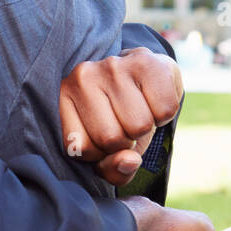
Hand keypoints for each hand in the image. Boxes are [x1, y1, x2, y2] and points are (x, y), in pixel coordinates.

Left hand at [60, 49, 182, 186]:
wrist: (145, 75)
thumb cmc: (120, 116)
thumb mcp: (107, 148)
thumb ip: (112, 170)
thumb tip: (129, 160)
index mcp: (65, 96)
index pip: (82, 148)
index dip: (100, 154)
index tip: (104, 137)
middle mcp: (83, 76)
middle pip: (111, 138)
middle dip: (126, 141)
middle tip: (126, 122)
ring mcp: (113, 65)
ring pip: (140, 126)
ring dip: (147, 127)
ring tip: (140, 110)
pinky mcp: (146, 61)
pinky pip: (165, 110)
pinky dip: (165, 114)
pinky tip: (153, 99)